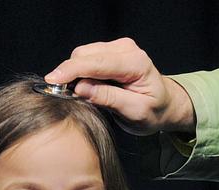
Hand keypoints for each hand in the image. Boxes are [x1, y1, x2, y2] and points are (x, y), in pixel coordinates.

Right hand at [45, 37, 194, 134]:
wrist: (165, 104)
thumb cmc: (154, 111)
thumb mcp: (135, 112)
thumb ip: (109, 98)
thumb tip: (80, 88)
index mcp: (136, 63)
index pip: (96, 63)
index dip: (71, 71)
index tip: (53, 81)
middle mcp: (126, 49)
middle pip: (85, 55)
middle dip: (70, 74)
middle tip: (67, 97)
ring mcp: (118, 47)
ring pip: (82, 55)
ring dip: (75, 73)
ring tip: (83, 94)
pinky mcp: (110, 51)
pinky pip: (86, 57)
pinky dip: (80, 72)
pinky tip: (87, 86)